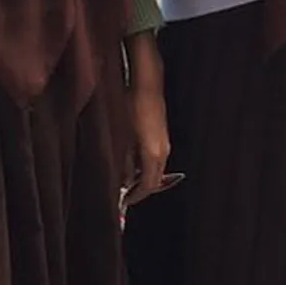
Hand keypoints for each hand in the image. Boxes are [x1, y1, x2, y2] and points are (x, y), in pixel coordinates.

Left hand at [122, 33, 172, 206]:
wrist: (147, 82)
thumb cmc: (131, 105)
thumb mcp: (121, 135)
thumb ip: (121, 160)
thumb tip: (121, 179)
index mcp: (153, 154)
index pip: (148, 186)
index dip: (135, 197)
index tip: (123, 202)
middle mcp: (163, 151)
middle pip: (154, 179)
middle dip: (139, 188)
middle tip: (122, 193)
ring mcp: (164, 142)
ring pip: (155, 168)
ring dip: (140, 175)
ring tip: (122, 176)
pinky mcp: (162, 134)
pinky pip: (155, 157)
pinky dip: (143, 163)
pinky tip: (129, 159)